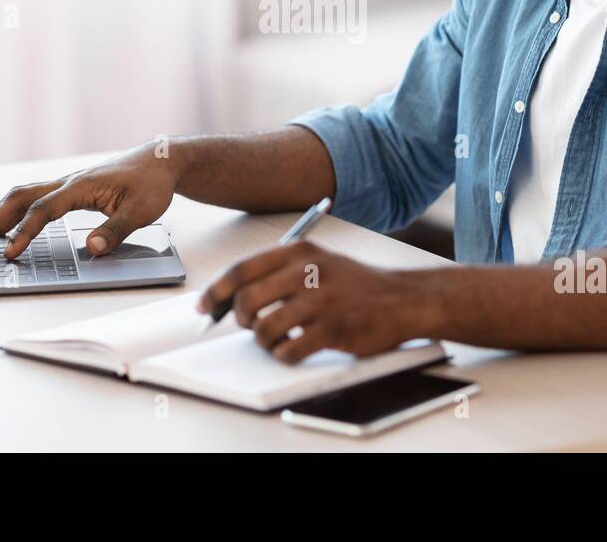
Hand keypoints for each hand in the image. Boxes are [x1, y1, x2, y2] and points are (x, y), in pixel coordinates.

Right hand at [0, 143, 177, 259]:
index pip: (43, 209)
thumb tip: (92, 249)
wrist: (159, 162)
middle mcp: (68, 182)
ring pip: (22, 195)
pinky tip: (5, 225)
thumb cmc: (151, 184)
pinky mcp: (70, 190)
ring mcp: (66, 185)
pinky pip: (32, 198)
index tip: (11, 252)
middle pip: (20, 197)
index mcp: (81, 186)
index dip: (24, 232)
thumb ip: (116, 231)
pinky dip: (13, 211)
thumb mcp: (142, 211)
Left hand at [196, 243, 421, 362]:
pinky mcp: (333, 329)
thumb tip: (229, 296)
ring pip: (263, 328)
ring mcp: (321, 300)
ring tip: (276, 339)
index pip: (242, 269)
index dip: (216, 291)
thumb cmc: (353, 284)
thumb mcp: (317, 261)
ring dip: (262, 340)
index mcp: (299, 252)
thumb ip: (278, 272)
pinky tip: (294, 349)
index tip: (204, 306)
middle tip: (247, 325)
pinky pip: (288, 350)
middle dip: (239, 318)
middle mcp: (308, 271)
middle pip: (246, 299)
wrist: (402, 299)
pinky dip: (284, 355)